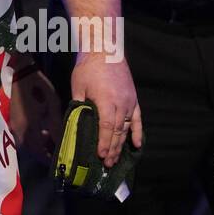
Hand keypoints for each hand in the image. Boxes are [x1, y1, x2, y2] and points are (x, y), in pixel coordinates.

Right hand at [10, 68, 62, 160]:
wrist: (18, 72)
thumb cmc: (38, 87)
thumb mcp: (52, 106)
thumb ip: (57, 126)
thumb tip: (64, 143)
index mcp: (28, 130)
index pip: (40, 154)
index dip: (51, 159)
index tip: (61, 160)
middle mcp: (18, 132)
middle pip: (32, 151)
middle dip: (44, 152)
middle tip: (56, 149)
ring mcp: (12, 126)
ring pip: (26, 143)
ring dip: (38, 143)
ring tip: (49, 137)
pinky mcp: (10, 120)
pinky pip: (22, 135)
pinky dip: (31, 136)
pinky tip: (40, 129)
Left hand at [70, 52, 140, 167]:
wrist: (105, 51)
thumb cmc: (88, 67)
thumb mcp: (78, 85)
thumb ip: (79, 105)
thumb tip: (76, 121)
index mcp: (106, 100)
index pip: (106, 127)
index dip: (104, 142)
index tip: (101, 155)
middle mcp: (120, 103)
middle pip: (117, 131)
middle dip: (112, 148)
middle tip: (107, 163)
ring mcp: (129, 102)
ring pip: (126, 128)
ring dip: (121, 144)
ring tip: (116, 158)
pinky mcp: (133, 99)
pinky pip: (138, 119)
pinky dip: (137, 133)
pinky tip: (136, 145)